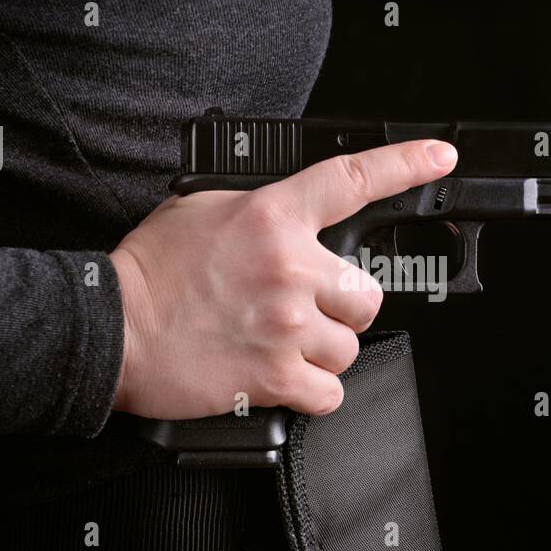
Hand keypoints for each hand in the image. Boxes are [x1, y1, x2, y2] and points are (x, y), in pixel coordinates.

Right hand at [108, 139, 457, 418]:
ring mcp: (286, 325)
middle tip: (303, 310)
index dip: (405, 164)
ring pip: (349, 347)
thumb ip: (262, 210)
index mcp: (272, 217)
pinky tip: (282, 378)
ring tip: (280, 345)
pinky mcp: (275, 376)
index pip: (352, 180)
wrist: (113, 329)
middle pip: (367, 294)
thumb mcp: (203, 210)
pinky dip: (312, 392)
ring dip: (323, 351)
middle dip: (342, 308)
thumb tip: (294, 216)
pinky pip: (330, 392)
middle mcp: (289, 268)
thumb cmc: (149, 272)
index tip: (437, 157)